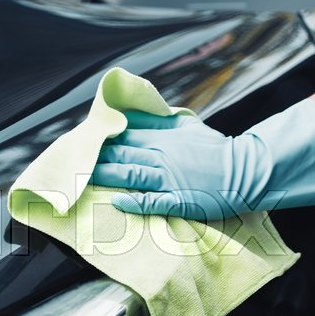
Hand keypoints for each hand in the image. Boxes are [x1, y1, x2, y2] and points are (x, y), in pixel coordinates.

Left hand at [92, 99, 314, 219]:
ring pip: (130, 173)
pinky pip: (153, 201)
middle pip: (120, 152)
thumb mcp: (187, 126)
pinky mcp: (179, 199)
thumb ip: (159, 120)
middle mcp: (162, 154)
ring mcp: (170, 178)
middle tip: (68, 160)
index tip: (77, 140)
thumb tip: (132, 114)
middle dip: (93, 156)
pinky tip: (116, 201)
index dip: (99, 137)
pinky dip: (134, 201)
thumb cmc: (215, 149)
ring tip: (81, 178)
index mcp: (163, 136)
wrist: (246, 170)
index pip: (123, 133)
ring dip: (104, 175)